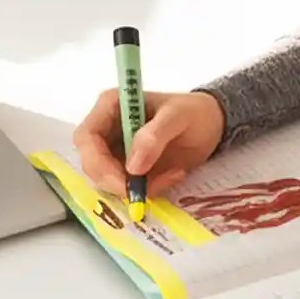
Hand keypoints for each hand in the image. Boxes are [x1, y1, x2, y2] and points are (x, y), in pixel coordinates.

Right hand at [73, 90, 224, 197]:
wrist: (213, 124)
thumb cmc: (193, 111)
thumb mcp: (178, 116)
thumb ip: (154, 136)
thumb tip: (132, 166)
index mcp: (110, 107)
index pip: (86, 137)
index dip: (97, 162)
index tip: (123, 181)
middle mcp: (107, 130)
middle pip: (91, 163)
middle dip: (115, 182)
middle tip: (143, 191)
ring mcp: (116, 152)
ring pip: (108, 180)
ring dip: (138, 187)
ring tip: (172, 174)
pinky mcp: (129, 170)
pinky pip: (129, 188)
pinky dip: (150, 190)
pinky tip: (173, 175)